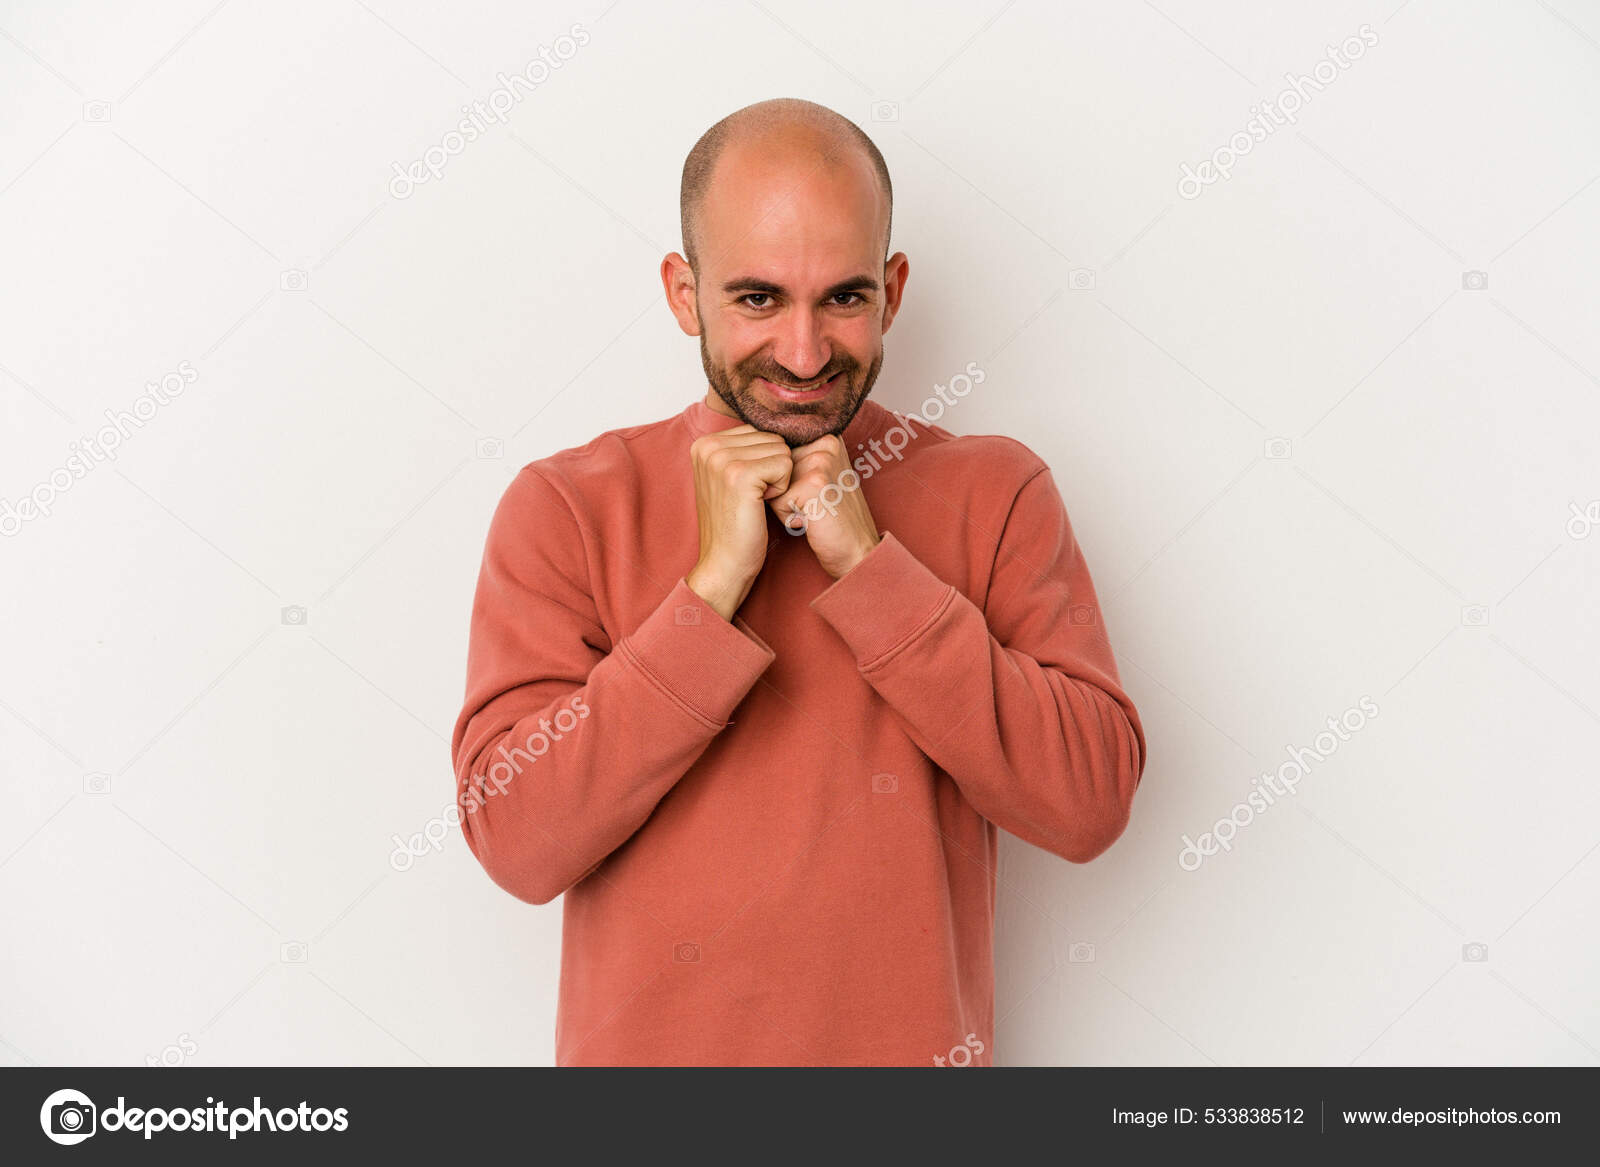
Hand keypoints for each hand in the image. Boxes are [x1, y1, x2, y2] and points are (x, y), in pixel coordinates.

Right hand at [685, 424, 793, 620]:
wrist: (724, 563)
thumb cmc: (734, 524)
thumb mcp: (729, 478)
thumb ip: (742, 449)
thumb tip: (777, 425)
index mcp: (704, 443)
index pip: (759, 432)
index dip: (764, 462)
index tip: (745, 490)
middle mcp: (708, 445)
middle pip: (772, 438)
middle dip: (773, 469)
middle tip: (751, 498)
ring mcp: (722, 459)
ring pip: (781, 450)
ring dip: (778, 480)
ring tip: (754, 502)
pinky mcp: (740, 474)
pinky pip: (785, 464)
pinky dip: (781, 488)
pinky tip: (760, 505)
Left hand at [765, 434, 880, 578]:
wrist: (857, 551)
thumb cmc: (832, 519)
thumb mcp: (816, 478)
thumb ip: (793, 459)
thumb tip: (753, 451)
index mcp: (826, 437)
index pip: (776, 453)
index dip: (785, 481)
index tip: (813, 494)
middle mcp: (826, 442)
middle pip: (773, 466)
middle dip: (784, 492)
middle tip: (814, 505)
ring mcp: (822, 460)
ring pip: (772, 483)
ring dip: (785, 505)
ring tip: (812, 512)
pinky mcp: (816, 483)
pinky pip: (777, 502)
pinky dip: (788, 518)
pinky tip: (812, 521)